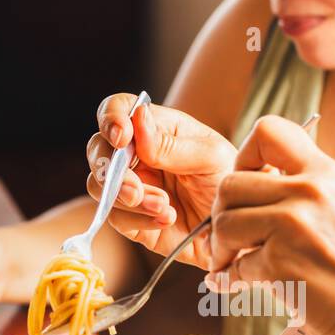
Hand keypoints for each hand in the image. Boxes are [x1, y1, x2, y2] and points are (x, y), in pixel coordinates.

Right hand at [86, 93, 235, 268]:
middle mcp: (138, 154)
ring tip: (164, 206)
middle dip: (111, 170)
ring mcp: (131, 186)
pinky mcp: (130, 218)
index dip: (111, 118)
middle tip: (135, 189)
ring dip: (127, 198)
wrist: (236, 226)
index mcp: (157, 128)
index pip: (120, 108)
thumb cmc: (229, 182)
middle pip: (98, 149)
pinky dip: (139, 219)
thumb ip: (172, 144)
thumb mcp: (211, 157)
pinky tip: (167, 218)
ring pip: (100, 186)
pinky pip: (115, 217)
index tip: (121, 138)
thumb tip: (137, 121)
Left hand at [207, 115, 334, 334]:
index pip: (269, 131)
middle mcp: (311, 190)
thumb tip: (240, 191)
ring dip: (220, 251)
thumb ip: (298, 195)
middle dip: (220, 216)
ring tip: (232, 266)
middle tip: (228, 240)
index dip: (242, 158)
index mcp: (326, 173)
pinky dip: (229, 282)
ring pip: (222, 224)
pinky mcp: (280, 261)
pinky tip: (240, 287)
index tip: (243, 190)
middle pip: (229, 183)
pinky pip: (230, 267)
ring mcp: (295, 224)